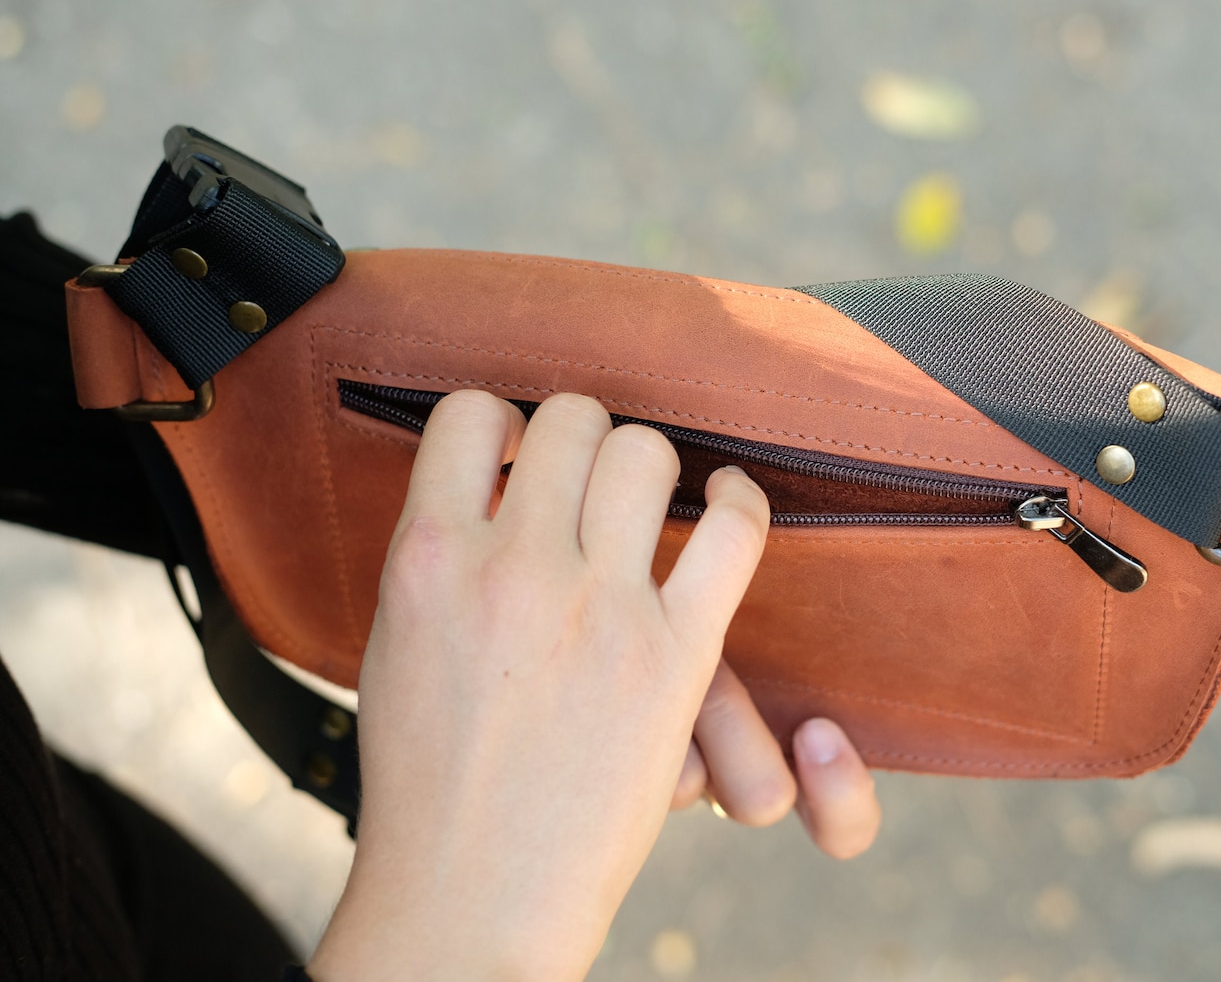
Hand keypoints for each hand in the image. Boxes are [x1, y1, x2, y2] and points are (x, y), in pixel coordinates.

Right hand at [309, 391, 875, 981]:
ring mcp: (597, 609)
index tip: (522, 452)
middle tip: (590, 480)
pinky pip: (730, 530)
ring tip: (647, 497)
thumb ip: (436, 553)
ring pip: (645, 455)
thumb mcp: (395, 641)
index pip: (470, 415)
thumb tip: (479, 480)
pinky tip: (728, 500)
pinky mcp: (672, 655)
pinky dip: (739, 499)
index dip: (505, 423)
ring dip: (649, 465)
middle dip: (584, 439)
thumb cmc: (427, 777)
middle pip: (573, 420)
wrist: (470, 892)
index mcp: (428, 560)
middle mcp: (511, 570)